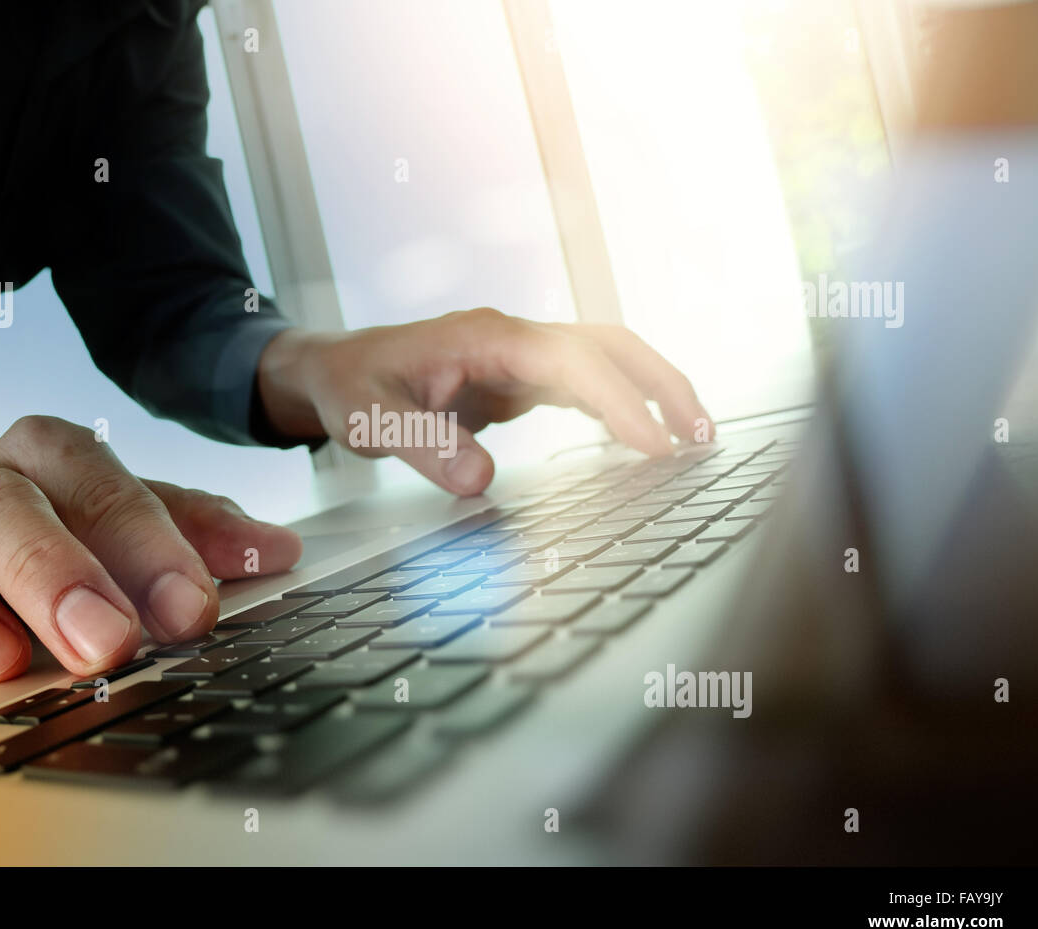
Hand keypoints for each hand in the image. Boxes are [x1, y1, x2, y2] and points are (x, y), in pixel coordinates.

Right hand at [0, 416, 301, 686]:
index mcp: (49, 461)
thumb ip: (191, 534)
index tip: (191, 611)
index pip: (101, 484)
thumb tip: (276, 553)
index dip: (148, 544)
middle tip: (104, 644)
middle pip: (4, 506)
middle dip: (55, 574)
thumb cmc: (53, 528)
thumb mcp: (127, 524)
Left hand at [258, 309, 713, 494]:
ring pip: (605, 360)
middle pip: (608, 346)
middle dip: (661, 384)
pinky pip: (585, 384)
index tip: (655, 446)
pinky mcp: (520, 377)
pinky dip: (621, 406)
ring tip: (694, 439)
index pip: (572, 362)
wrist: (334, 371)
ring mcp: (520, 354)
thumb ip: (420, 445)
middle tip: (703, 436)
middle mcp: (514, 337)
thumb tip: (480, 481)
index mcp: (487, 338)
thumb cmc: (350, 388)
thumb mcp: (370, 419)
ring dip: (651, 392)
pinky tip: (641, 441)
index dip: (618, 402)